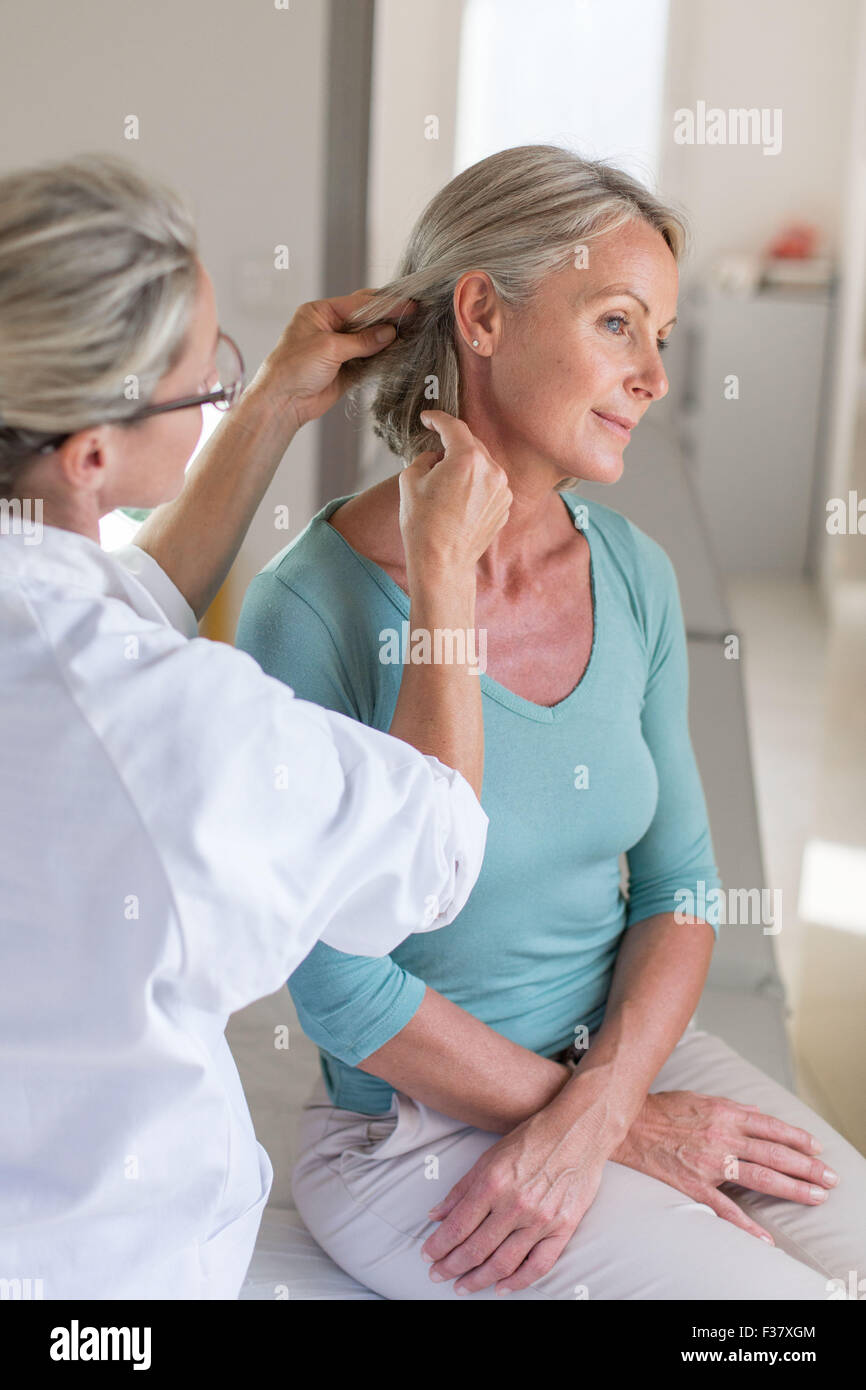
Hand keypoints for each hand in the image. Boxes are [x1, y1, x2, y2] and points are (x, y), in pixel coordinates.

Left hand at [252, 288, 412, 430]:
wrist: (282, 402)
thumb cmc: (293, 368)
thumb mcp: (328, 347)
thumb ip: (361, 341)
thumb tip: (389, 333)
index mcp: (320, 312)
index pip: (359, 304)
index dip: (386, 304)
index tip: (409, 305)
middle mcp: (330, 327)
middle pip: (366, 318)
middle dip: (389, 317)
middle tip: (415, 315)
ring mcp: (339, 349)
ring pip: (369, 339)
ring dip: (388, 338)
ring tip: (412, 333)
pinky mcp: (345, 369)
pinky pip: (368, 359)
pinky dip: (383, 357)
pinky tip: (398, 352)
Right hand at [398, 409, 511, 590]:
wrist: (442, 563)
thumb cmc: (423, 525)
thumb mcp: (410, 481)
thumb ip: (424, 458)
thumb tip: (436, 457)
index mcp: (467, 459)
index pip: (453, 426)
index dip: (438, 419)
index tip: (429, 419)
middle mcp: (491, 470)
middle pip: (471, 444)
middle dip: (452, 446)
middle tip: (433, 457)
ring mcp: (502, 489)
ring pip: (482, 464)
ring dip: (465, 466)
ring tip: (445, 486)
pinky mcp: (505, 506)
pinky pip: (490, 484)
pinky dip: (476, 484)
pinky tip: (458, 501)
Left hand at [418, 1097, 606, 1294]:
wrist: (577, 1130)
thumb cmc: (531, 1139)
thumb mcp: (488, 1157)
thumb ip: (460, 1190)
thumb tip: (435, 1215)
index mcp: (493, 1184)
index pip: (457, 1227)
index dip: (438, 1246)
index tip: (428, 1256)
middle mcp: (515, 1204)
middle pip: (476, 1249)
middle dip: (451, 1266)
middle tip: (438, 1275)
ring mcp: (540, 1219)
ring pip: (503, 1263)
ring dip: (478, 1280)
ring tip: (463, 1286)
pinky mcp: (563, 1228)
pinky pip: (538, 1266)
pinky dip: (518, 1282)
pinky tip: (501, 1287)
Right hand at [611, 1090, 837, 1243]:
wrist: (626, 1125)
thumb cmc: (662, 1111)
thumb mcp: (700, 1099)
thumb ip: (731, 1107)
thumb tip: (757, 1114)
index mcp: (725, 1115)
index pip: (771, 1128)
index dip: (797, 1139)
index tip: (817, 1149)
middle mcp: (722, 1138)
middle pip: (774, 1154)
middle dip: (806, 1167)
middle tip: (829, 1178)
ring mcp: (710, 1163)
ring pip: (760, 1177)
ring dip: (792, 1188)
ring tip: (815, 1197)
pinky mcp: (694, 1185)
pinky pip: (725, 1209)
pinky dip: (747, 1225)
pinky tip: (765, 1237)